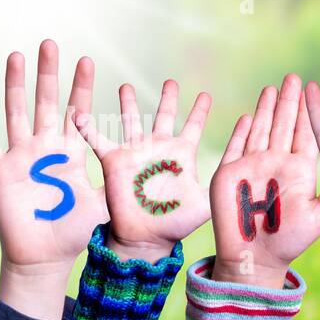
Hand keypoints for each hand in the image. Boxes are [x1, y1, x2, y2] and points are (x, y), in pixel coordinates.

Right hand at [0, 41, 107, 265]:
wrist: (42, 258)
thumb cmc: (72, 234)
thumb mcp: (100, 207)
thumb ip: (115, 186)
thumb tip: (147, 176)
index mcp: (70, 153)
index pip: (77, 111)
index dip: (82, 87)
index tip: (87, 60)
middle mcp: (44, 148)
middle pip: (46, 102)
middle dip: (48, 73)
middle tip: (50, 43)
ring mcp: (20, 157)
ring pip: (16, 111)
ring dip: (15, 84)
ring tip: (15, 55)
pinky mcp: (0, 171)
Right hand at [73, 80, 211, 259]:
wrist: (145, 237)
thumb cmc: (176, 223)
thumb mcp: (204, 202)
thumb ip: (218, 183)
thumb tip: (241, 170)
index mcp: (181, 155)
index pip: (193, 126)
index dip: (199, 111)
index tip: (206, 94)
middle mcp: (159, 149)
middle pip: (164, 115)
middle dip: (168, 98)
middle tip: (171, 82)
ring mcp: (136, 153)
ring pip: (132, 120)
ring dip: (128, 103)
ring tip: (125, 85)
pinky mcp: (115, 162)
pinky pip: (99, 140)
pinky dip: (88, 127)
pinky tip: (78, 113)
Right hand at [210, 74, 319, 286]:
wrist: (255, 258)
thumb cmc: (289, 241)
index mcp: (298, 170)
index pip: (303, 133)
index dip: (306, 111)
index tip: (311, 88)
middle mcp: (275, 164)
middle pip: (282, 125)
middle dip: (287, 102)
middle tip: (293, 77)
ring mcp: (252, 167)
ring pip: (260, 130)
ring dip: (265, 109)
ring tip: (272, 87)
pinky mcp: (229, 174)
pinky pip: (235, 147)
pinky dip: (241, 131)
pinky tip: (247, 116)